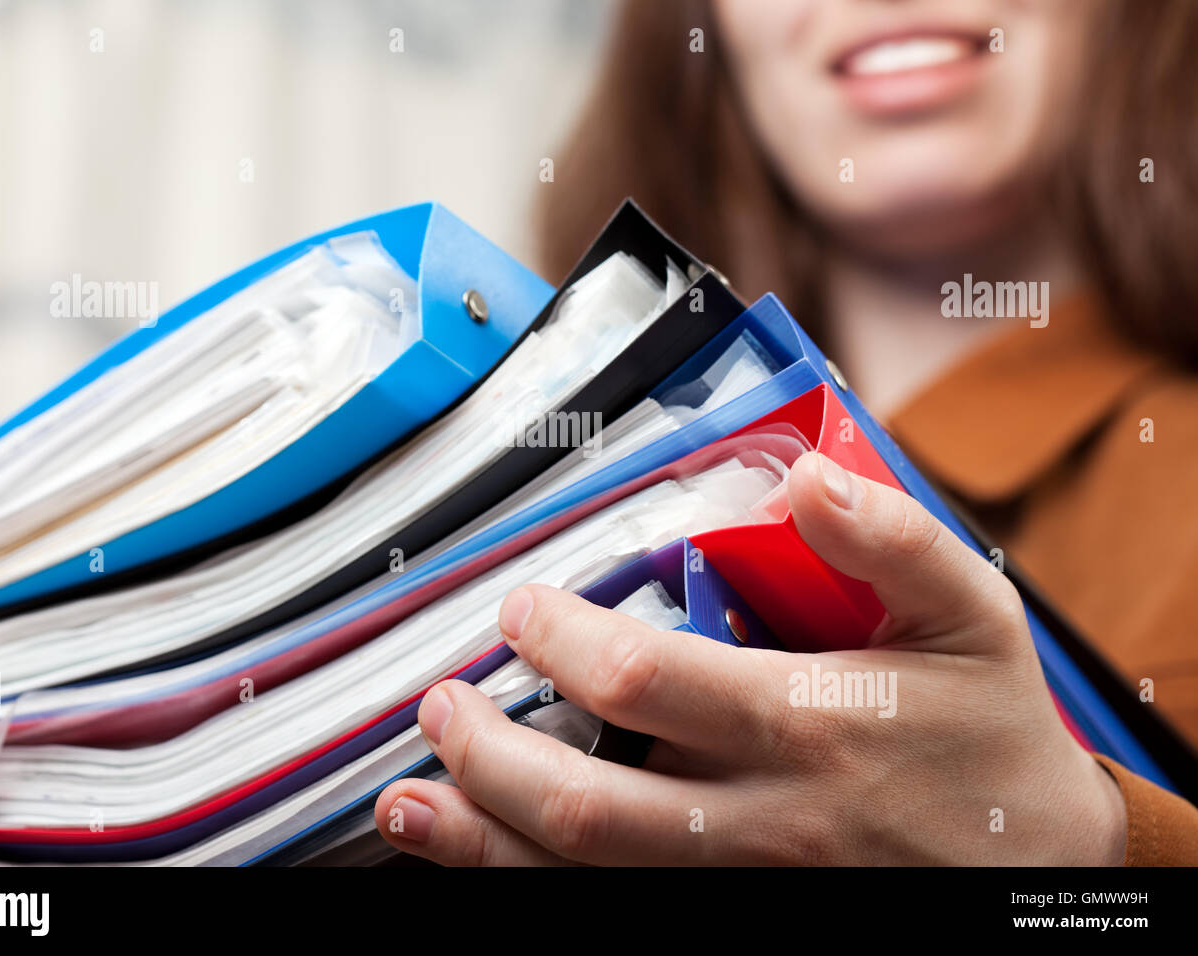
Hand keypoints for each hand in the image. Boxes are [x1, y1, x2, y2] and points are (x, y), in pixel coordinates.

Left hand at [373, 451, 1126, 864]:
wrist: (1038, 864)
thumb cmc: (989, 731)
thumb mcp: (974, 614)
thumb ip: (892, 540)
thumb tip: (805, 477)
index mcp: (813, 725)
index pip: (649, 684)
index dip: (563, 644)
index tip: (525, 611)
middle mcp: (767, 821)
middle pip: (591, 806)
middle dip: (492, 756)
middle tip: (446, 703)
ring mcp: (747, 884)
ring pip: (587, 878)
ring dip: (484, 842)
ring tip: (412, 802)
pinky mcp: (739, 912)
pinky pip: (615, 909)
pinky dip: (532, 882)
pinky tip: (482, 854)